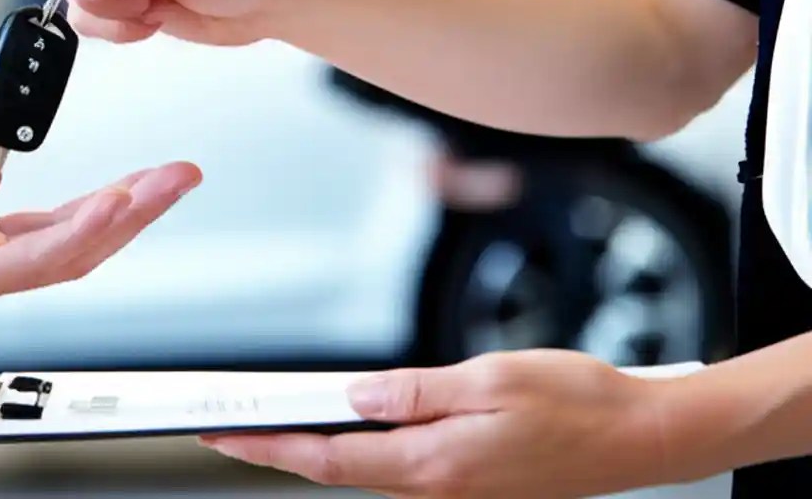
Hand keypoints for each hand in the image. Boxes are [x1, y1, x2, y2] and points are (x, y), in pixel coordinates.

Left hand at [0, 134, 200, 315]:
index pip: (47, 225)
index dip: (102, 202)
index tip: (146, 174)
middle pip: (72, 244)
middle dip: (134, 211)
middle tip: (183, 177)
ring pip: (66, 255)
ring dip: (124, 220)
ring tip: (169, 185)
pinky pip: (32, 260)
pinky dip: (81, 232)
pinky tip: (119, 204)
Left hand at [201, 350, 677, 497]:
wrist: (640, 439)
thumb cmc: (578, 403)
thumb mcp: (490, 379)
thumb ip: (415, 391)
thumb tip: (356, 395)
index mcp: (434, 462)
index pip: (329, 455)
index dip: (271, 444)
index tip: (227, 432)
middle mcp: (436, 486)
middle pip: (336, 468)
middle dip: (278, 448)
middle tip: (230, 427)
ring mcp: (452, 489)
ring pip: (364, 469)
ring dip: (313, 449)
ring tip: (273, 422)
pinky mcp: (468, 482)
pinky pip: (396, 467)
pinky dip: (358, 449)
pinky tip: (346, 429)